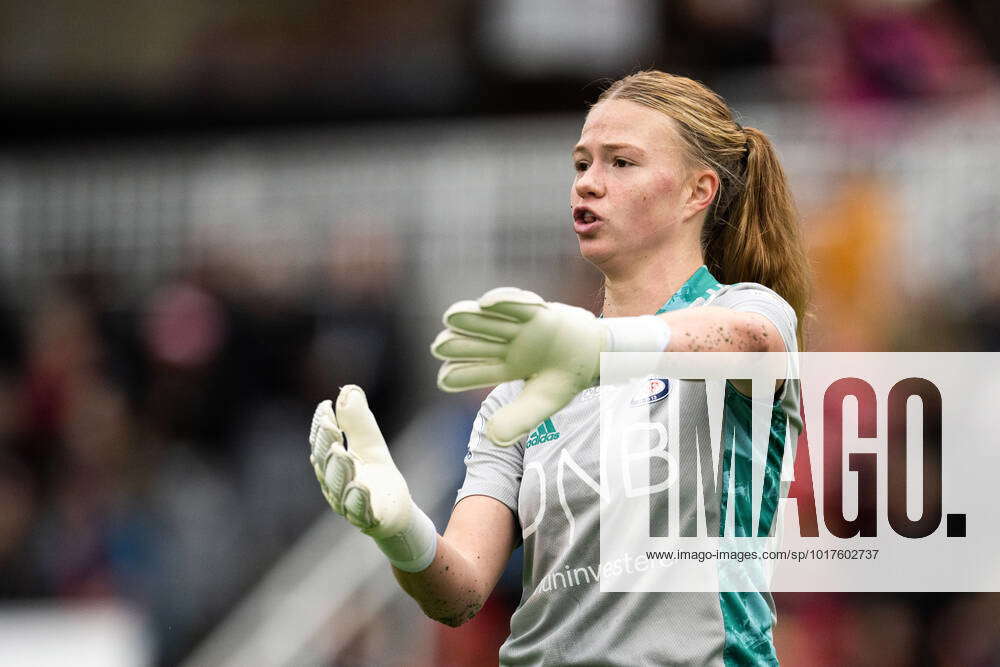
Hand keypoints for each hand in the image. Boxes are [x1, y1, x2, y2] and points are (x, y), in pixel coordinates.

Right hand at [309, 385, 436, 570]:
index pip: (322, 443)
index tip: (325, 406)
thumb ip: (359, 421)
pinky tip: (359, 486)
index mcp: (332, 465)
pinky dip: (358, 500)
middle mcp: (334, 485)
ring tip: (342, 452)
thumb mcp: (371, 444)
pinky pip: (359, 512)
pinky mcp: (368, 520)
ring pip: (339, 488)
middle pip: (326, 464)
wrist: (396, 512)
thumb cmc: (377, 476)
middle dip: (326, 444)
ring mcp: (348, 504)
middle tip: (330, 425)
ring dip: (339, 470)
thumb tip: (348, 389)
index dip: (321, 426)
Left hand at [430, 287, 605, 445]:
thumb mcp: (543, 402)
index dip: (461, 375)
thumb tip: (491, 438)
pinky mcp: (536, 310)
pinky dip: (504, 301)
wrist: (596, 354)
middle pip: (477, 344)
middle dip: (458, 344)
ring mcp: (519, 327)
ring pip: (489, 322)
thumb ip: (519, 420)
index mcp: (505, 369)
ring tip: (451, 317)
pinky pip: (517, 304)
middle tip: (439, 345)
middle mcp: (506, 347)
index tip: (443, 380)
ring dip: (470, 318)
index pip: (477, 373)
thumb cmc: (564, 379)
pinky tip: (486, 303)